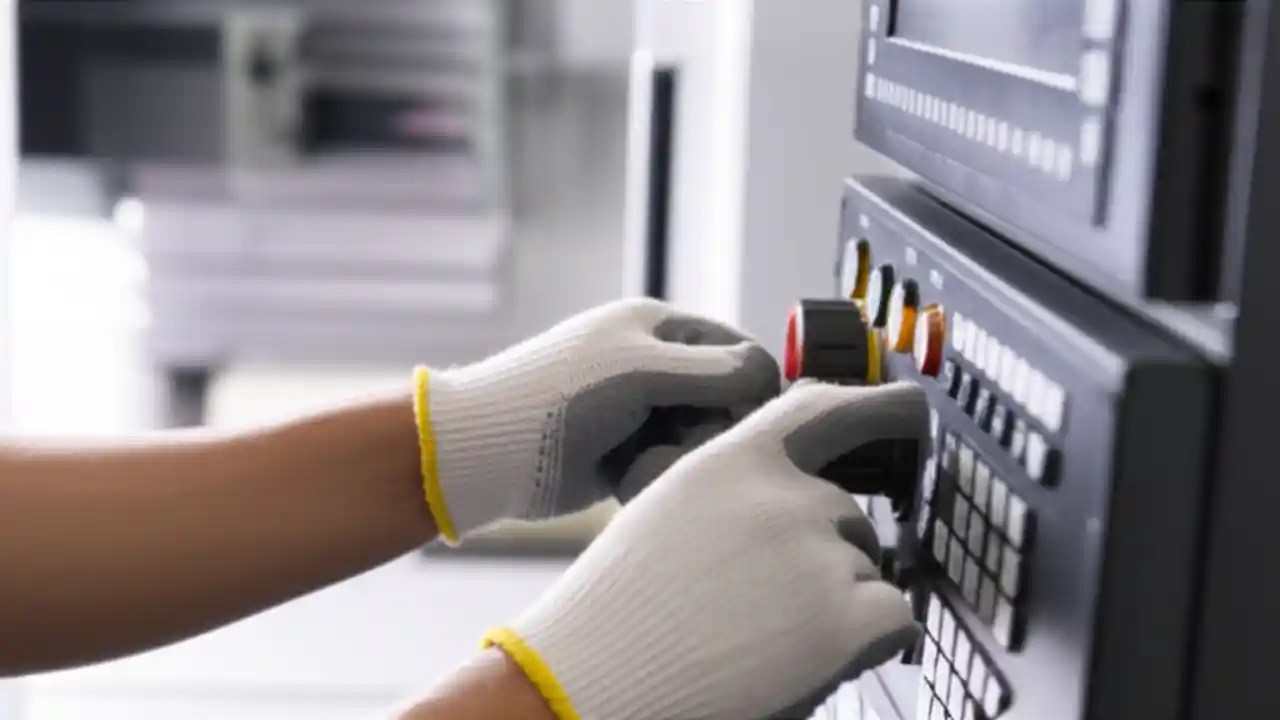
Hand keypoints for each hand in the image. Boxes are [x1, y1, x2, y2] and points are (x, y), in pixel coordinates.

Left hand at [413, 298, 778, 543]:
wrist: (484, 452)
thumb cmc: (557, 398)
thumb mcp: (642, 372)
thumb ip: (714, 371)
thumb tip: (771, 374)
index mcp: (658, 328)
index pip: (739, 351)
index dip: (750, 387)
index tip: (739, 420)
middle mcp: (653, 366)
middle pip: (725, 403)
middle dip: (707, 429)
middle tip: (676, 444)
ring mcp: (637, 412)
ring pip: (700, 442)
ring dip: (679, 458)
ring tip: (641, 464)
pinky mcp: (624, 456)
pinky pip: (670, 469)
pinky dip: (654, 477)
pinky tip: (624, 480)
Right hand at [482, 381, 928, 719]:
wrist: (591, 689)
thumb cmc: (615, 620)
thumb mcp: (665, 520)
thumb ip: (732, 499)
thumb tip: (792, 510)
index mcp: (728, 464)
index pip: (820, 410)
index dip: (878, 406)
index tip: (912, 407)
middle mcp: (781, 496)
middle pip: (848, 519)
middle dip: (825, 562)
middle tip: (762, 612)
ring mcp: (820, 554)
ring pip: (869, 575)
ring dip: (834, 611)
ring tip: (759, 644)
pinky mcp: (850, 618)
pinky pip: (895, 620)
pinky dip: (867, 646)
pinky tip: (803, 663)